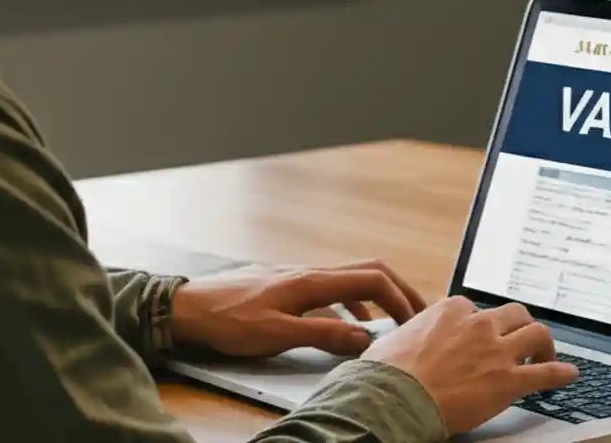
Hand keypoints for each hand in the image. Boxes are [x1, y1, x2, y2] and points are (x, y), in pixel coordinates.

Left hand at [170, 260, 426, 357]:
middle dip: (399, 290)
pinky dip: (355, 303)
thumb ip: (323, 335)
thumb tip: (365, 339)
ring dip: (378, 297)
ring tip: (392, 322)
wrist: (191, 308)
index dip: (401, 298)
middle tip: (419, 313)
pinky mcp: (291, 287)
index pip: (373, 279)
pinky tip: (351, 326)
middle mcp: (312, 272)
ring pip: (353, 279)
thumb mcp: (278, 334)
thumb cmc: (229, 320)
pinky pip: (336, 288)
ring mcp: (302, 277)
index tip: (416, 319)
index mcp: (313, 281)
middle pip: (370, 271)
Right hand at [363, 297, 578, 434]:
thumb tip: (405, 340)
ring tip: (545, 355)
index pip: (476, 310)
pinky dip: (561, 373)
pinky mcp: (508, 381)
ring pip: (536, 334)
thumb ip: (413, 334)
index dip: (480, 325)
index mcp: (451, 311)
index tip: (480, 337)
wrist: (394, 399)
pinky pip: (545, 373)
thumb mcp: (396, 339)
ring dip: (543, 344)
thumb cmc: (387, 373)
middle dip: (519, 326)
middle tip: (519, 341)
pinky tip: (570, 375)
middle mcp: (479, 324)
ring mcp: (496, 351)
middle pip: (514, 314)